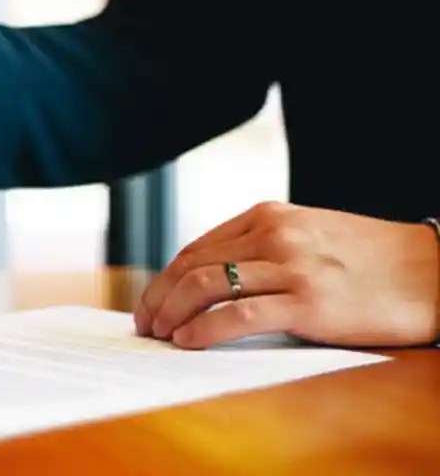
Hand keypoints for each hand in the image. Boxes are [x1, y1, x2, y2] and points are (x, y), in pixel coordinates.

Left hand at [135, 202, 439, 348]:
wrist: (435, 270)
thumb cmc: (373, 260)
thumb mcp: (309, 235)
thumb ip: (264, 248)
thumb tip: (213, 279)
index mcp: (269, 215)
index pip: (197, 247)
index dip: (165, 278)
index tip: (151, 301)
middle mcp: (274, 234)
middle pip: (192, 265)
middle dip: (159, 296)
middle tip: (144, 323)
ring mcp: (291, 266)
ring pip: (206, 285)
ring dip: (172, 313)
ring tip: (160, 334)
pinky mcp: (308, 301)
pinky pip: (239, 315)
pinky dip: (204, 328)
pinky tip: (187, 340)